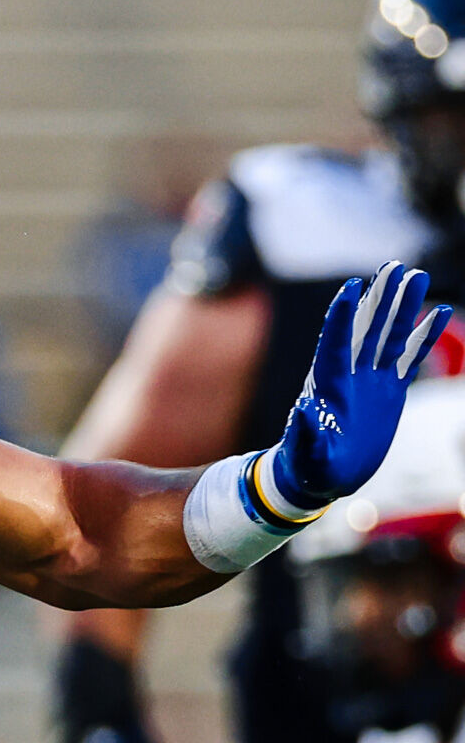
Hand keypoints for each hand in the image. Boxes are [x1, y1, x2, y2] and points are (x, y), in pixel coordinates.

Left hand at [270, 261, 451, 509]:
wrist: (322, 476)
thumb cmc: (306, 466)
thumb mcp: (304, 454)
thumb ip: (304, 433)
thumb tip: (302, 410)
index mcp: (326, 384)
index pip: (334, 343)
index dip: (341, 316)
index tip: (350, 286)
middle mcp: (349, 375)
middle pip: (366, 328)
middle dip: (380, 298)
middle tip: (395, 266)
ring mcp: (371, 380)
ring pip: (389, 336)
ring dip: (403, 308)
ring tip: (417, 276)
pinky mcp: (389, 392)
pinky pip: (409, 358)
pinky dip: (424, 338)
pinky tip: (439, 314)